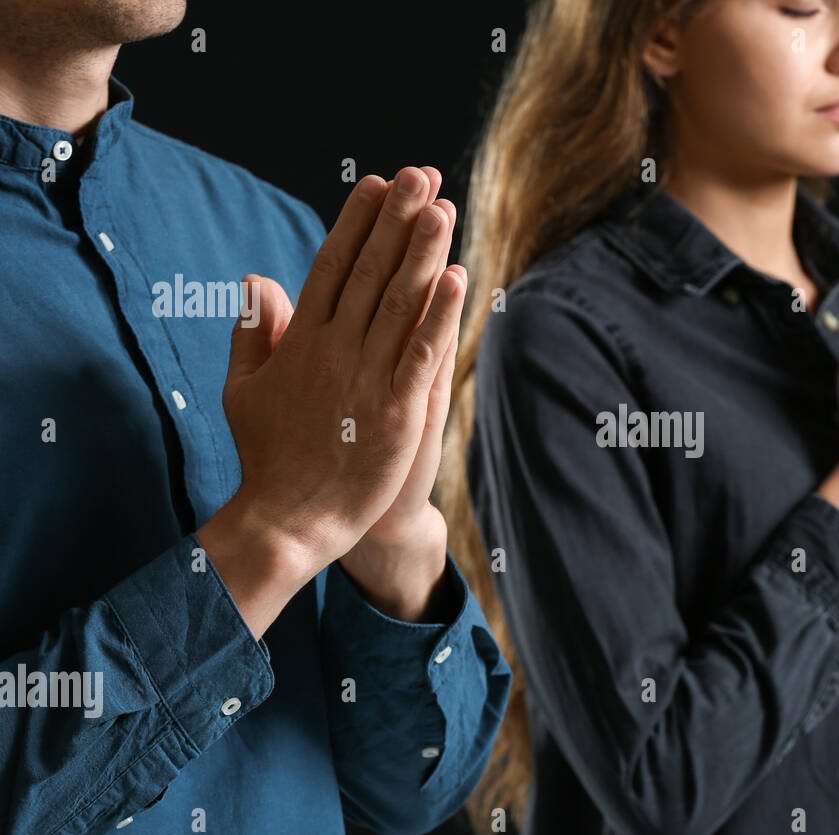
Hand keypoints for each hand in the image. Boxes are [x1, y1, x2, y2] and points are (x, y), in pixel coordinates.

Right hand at [199, 167, 464, 635]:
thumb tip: (259, 279)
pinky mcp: (396, 413)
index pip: (331, 265)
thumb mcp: (245, 389)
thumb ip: (254, 332)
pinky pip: (422, 354)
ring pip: (399, 304)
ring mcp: (366, 380)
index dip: (356, 222)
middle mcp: (333, 350)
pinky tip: (458, 278)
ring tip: (442, 206)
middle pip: (371, 272)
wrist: (287, 522)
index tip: (375, 184)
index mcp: (300, 341)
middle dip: (396, 219)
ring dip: (423, 252)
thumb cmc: (267, 457)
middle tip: (420, 173)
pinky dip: (440, 316)